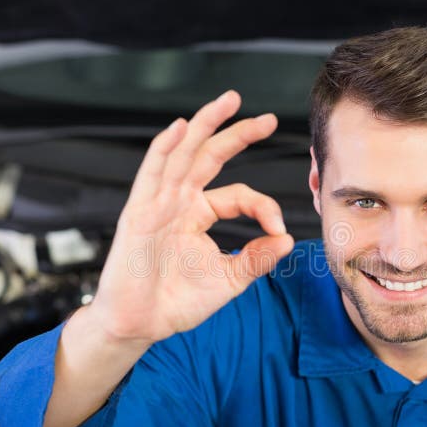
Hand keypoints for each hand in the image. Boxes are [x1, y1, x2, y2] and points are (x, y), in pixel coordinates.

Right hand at [86, 90, 294, 344]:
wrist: (140, 325)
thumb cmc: (177, 303)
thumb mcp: (229, 280)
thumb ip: (256, 258)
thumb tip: (287, 240)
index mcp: (199, 215)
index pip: (239, 195)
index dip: (263, 205)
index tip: (278, 229)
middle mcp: (179, 202)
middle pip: (211, 157)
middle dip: (239, 134)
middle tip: (269, 119)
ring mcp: (158, 203)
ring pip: (184, 154)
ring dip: (205, 125)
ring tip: (229, 101)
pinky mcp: (138, 212)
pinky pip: (152, 173)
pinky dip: (165, 149)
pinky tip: (182, 127)